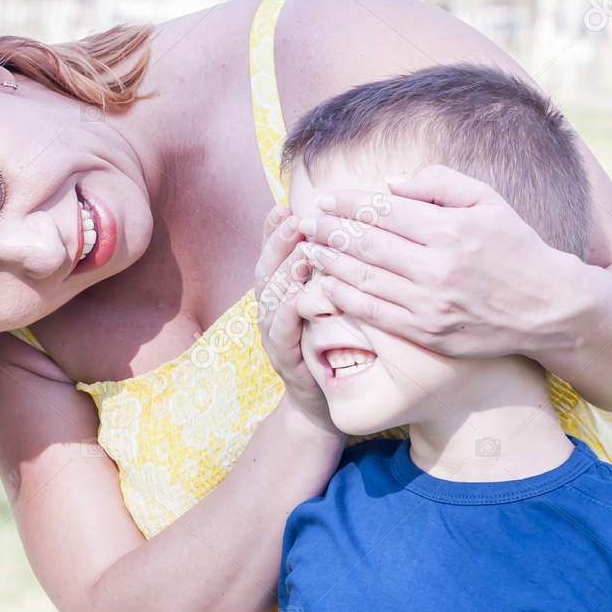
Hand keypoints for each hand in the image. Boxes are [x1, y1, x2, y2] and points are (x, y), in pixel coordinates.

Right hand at [253, 203, 336, 433]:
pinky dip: (287, 313)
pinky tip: (297, 297)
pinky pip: (281, 333)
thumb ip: (330, 274)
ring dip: (282, 273)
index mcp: (280, 295)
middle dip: (278, 243)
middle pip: (266, 270)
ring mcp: (273, 337)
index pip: (273, 256)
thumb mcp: (330, 305)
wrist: (325, 406)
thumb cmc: (334, 348)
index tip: (285, 205)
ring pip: (269, 298)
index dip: (274, 231)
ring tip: (299, 251)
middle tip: (294, 219)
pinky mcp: (285, 361)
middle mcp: (270, 312)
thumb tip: (345, 234)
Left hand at [295, 165, 588, 361]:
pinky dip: (346, 298)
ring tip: (308, 250)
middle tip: (305, 223)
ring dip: (330, 263)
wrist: (548, 307)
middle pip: (367, 244)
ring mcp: (429, 304)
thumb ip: (439, 183)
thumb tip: (390, 183)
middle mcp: (437, 267)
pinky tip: (326, 286)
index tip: (325, 199)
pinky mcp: (427, 332)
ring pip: (365, 279)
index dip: (349, 204)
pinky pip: (375, 313)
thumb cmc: (516, 247)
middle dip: (330, 231)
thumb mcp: (488, 200)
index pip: (385, 211)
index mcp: (450, 229)